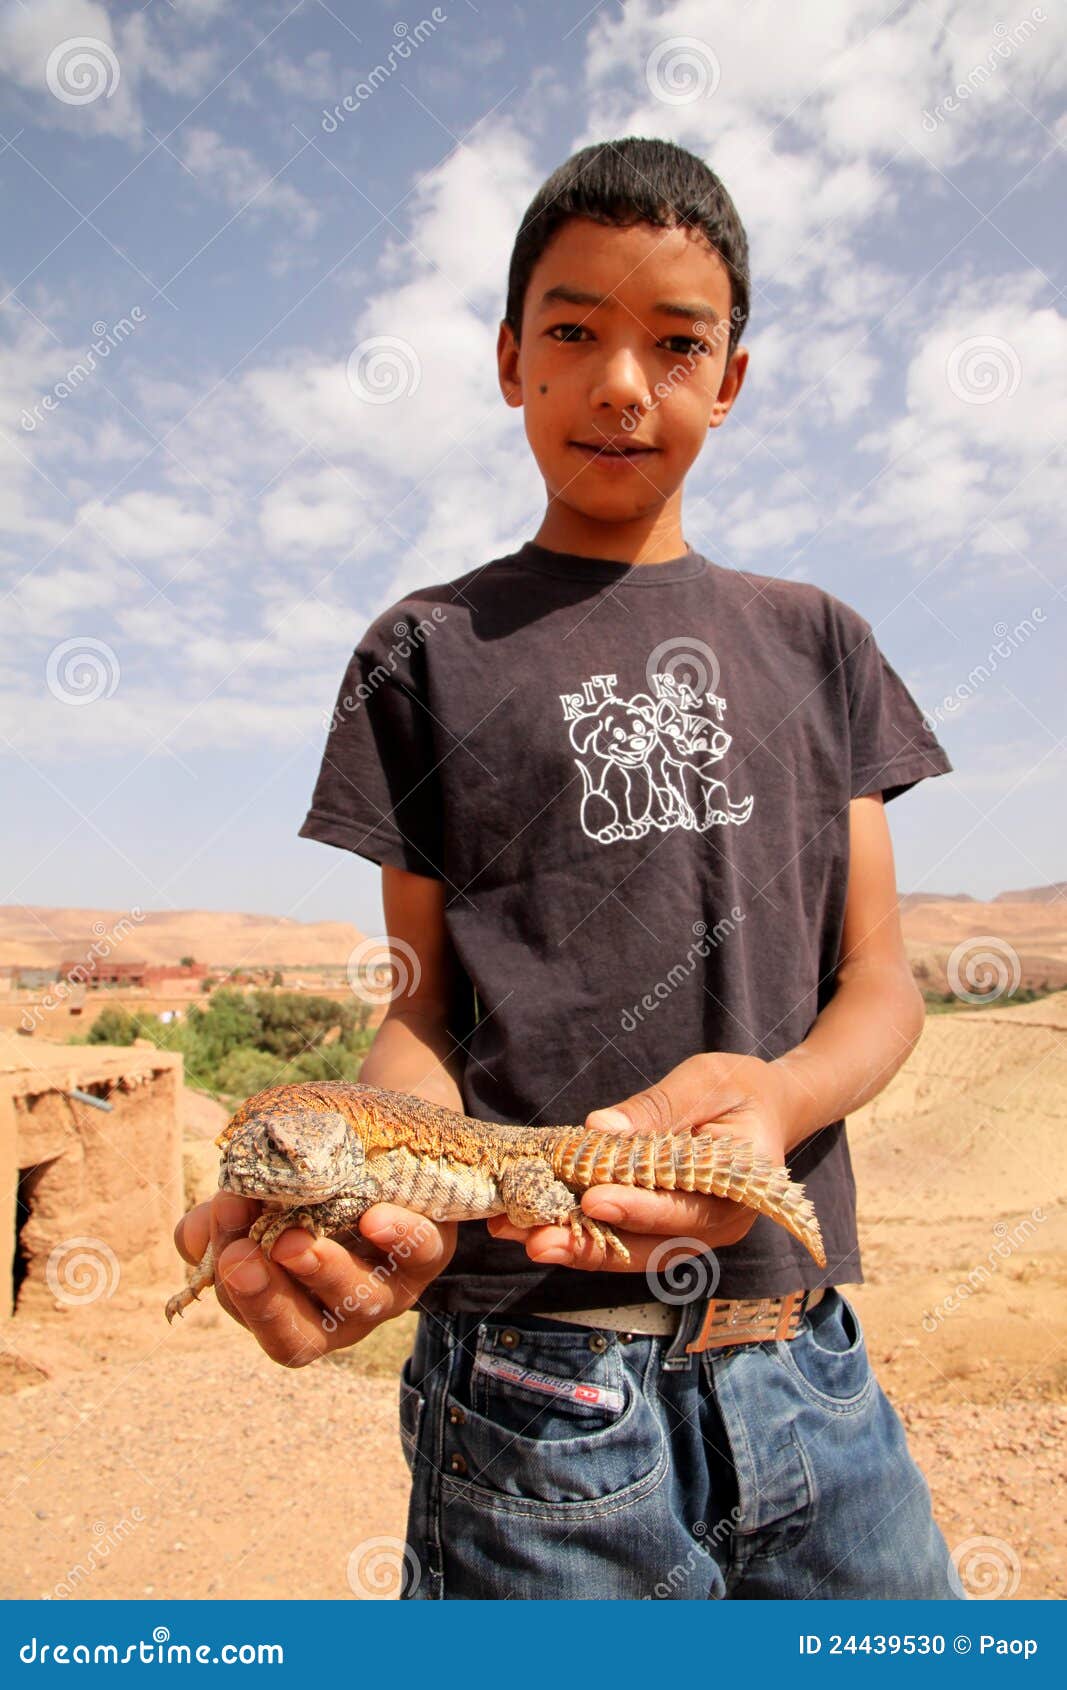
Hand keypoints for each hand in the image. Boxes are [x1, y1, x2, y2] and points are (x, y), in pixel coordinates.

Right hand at [173, 1189, 455, 1366]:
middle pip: (306, 1334)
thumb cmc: (301, 1192)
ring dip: (326, 1270)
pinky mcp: (429, 1252)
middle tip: (247, 1255)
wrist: (372, 1151)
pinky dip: (400, 1237)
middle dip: (272, 1297)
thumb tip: (197, 1236)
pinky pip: (421, 1252)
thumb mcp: (253, 1205)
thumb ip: (220, 1223)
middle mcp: (340, 1314)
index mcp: (293, 1312)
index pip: (264, 1325)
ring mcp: (388, 1288)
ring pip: (361, 1298)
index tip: (229, 1253)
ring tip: (298, 1238)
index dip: (245, 1298)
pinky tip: (376, 1218)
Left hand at [487, 1052, 797, 1272]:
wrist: (765, 1109)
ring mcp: (691, 1233)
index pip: (685, 1207)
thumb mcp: (705, 1082)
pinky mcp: (665, 1230)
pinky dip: (580, 1236)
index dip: (638, 1207)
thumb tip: (599, 1128)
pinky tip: (535, 1228)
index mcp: (741, 1188)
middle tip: (537, 1240)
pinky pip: (623, 1241)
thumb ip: (658, 1108)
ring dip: (576, 1247)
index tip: (592, 1200)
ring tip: (523, 1238)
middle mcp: (719, 1224)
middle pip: (651, 1246)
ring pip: (631, 1252)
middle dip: (591, 1244)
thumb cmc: (739, 1089)